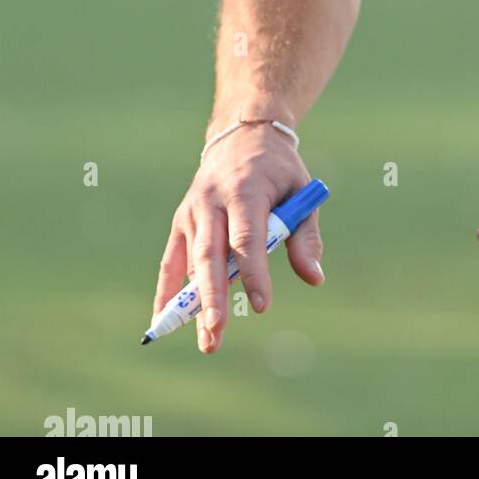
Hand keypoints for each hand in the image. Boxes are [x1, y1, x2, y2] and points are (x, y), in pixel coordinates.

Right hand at [152, 124, 324, 353]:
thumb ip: (306, 235)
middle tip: (218, 330)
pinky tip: (164, 320)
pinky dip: (167, 291)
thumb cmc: (278, 171)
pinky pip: (170, 261)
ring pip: (192, 262)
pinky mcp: (181, 222)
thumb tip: (315, 278)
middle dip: (213, 295)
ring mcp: (192, 211)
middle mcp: (212, 200)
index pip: (247, 236)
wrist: (242, 137)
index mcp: (246, 189)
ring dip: (195, 304)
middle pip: (211, 253)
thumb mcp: (301, 192)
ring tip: (209, 341)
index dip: (252, 272)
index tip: (262, 304)